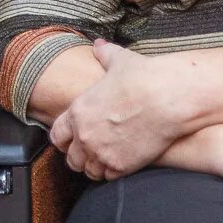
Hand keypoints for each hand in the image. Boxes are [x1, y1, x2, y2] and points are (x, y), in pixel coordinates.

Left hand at [48, 39, 189, 179]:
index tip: (71, 140)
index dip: (64, 139)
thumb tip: (99, 45)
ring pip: (88, 171)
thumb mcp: (118, 60)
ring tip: (104, 160)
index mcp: (78, 110)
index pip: (57, 135)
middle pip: (71, 158)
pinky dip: (112, 173)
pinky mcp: (120, 165)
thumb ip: (104, 55)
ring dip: (94, 167)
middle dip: (79, 156)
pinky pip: (108, 178)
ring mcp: (101, 152)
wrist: (165, 97)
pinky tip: (119, 164)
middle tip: (89, 153)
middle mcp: (84, 134)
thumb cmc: (142, 77)